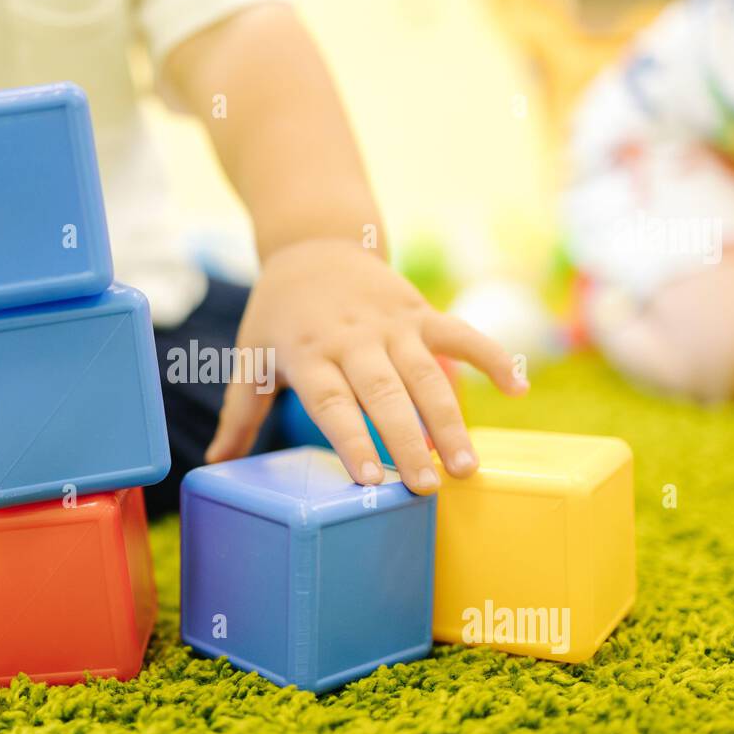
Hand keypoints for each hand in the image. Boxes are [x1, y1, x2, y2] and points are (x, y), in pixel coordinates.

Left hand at [206, 240, 528, 492]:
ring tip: (468, 466)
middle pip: (383, 394)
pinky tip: (520, 392)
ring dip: (451, 419)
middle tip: (427, 488)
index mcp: (308, 354)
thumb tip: (213, 464)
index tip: (371, 480)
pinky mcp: (421, 311)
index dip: (352, 440)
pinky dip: (493, 358)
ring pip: (427, 373)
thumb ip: (240, 412)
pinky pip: (463, 335)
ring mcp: (391, 324)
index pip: (333, 403)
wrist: (312, 245)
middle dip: (407, 441)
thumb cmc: (278, 314)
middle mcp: (352, 339)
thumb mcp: (251, 356)